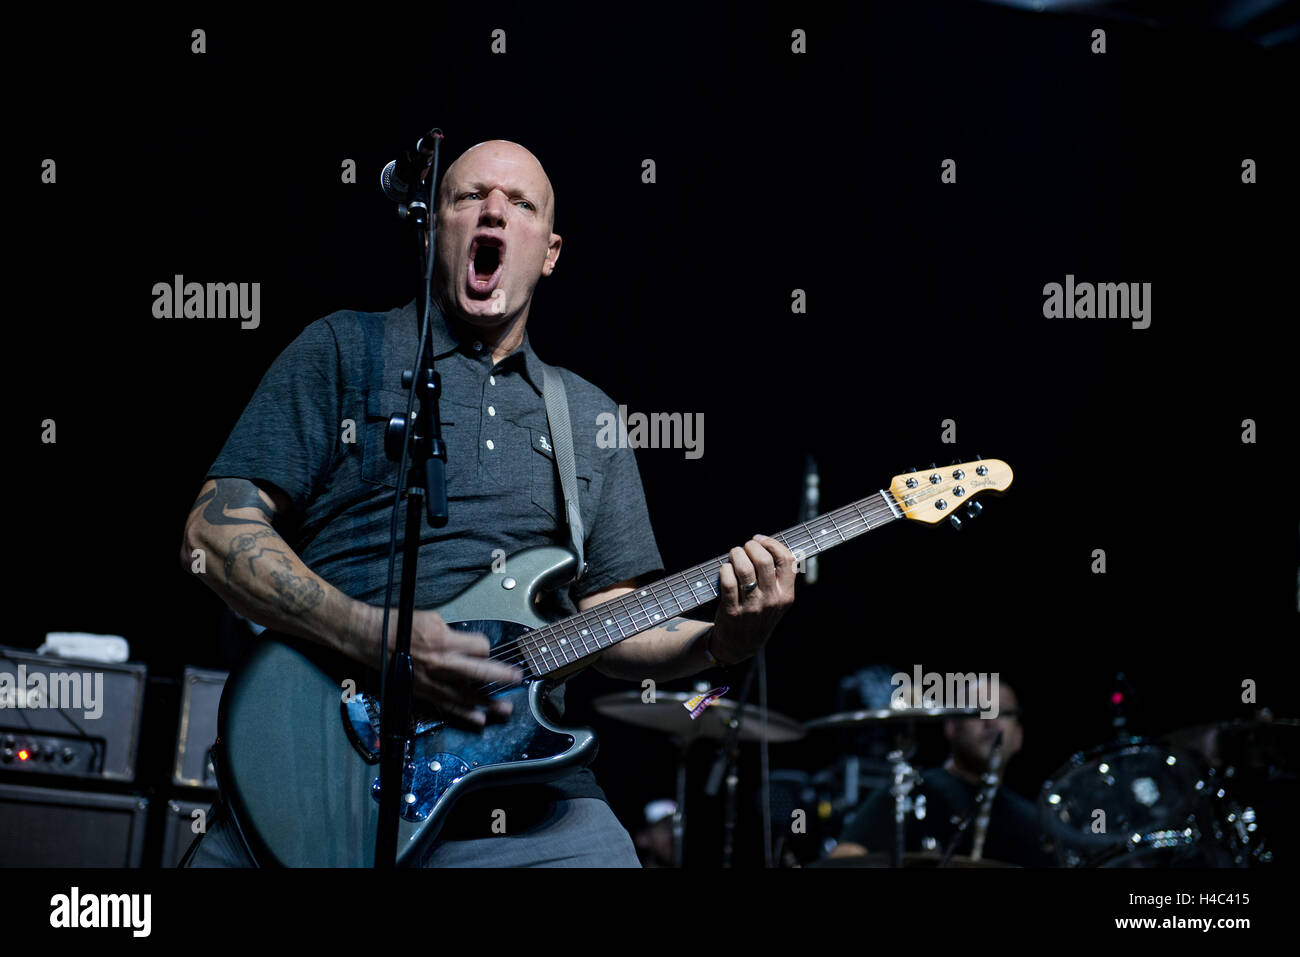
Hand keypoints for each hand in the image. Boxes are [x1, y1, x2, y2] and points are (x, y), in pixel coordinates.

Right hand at [405, 610, 521, 725]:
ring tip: (505, 709)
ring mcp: (433, 682)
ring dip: (489, 703)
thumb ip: (453, 633)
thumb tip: (467, 643)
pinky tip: (479, 719)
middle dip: (502, 676)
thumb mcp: (432, 619)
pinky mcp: (424, 693)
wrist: (371, 640)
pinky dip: (465, 714)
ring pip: (468, 696)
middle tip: (516, 678)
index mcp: (444, 641)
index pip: (480, 646)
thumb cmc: (399, 626)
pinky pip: (448, 706)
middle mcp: (441, 664)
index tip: (482, 647)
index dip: (484, 645)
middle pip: (481, 673)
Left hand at [710, 534, 795, 663]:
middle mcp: (771, 600)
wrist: (740, 645)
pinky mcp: (732, 611)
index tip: (759, 540)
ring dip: (736, 555)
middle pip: (763, 560)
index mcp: (786, 595)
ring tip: (733, 555)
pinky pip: (727, 581)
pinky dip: (724, 569)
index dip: (771, 543)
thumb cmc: (758, 614)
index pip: (787, 560)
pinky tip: (725, 569)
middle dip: (750, 546)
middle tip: (743, 548)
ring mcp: (752, 606)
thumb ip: (778, 578)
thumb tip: (768, 545)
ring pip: (744, 568)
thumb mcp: (777, 601)